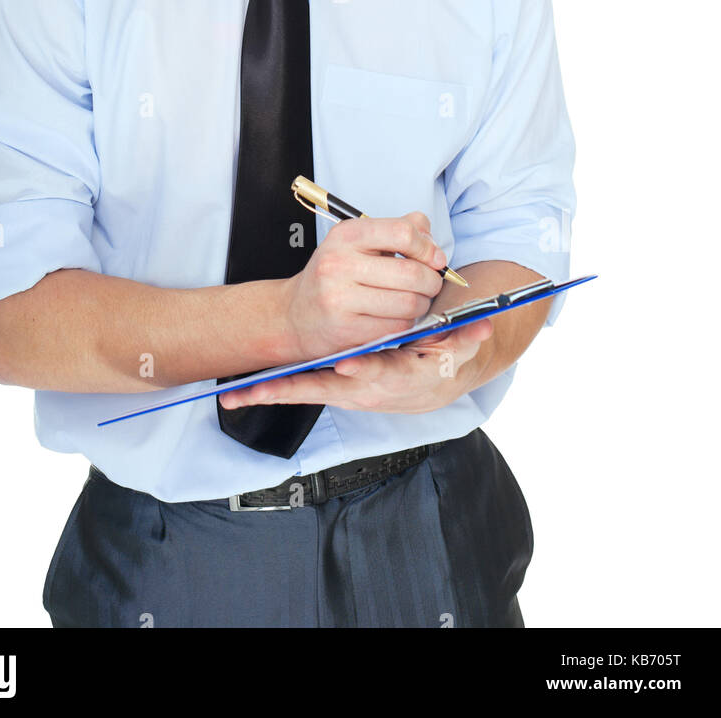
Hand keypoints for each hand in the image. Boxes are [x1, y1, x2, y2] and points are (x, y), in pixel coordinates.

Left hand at [219, 318, 492, 414]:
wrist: (431, 383)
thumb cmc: (443, 358)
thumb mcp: (459, 347)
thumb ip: (469, 335)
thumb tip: (484, 325)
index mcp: (398, 379)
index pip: (381, 375)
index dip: (365, 370)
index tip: (349, 363)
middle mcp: (367, 390)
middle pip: (328, 391)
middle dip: (296, 391)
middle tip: (265, 389)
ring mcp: (345, 390)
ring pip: (304, 392)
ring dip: (270, 394)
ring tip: (237, 395)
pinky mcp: (331, 386)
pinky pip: (296, 388)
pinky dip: (267, 391)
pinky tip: (237, 395)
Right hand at [279, 210, 445, 361]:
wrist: (294, 315)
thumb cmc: (334, 276)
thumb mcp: (357, 243)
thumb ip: (395, 231)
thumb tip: (428, 232)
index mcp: (346, 235)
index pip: (402, 233)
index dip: (428, 247)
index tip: (435, 259)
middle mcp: (339, 263)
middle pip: (411, 272)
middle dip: (432, 281)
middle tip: (431, 284)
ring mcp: (340, 298)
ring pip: (409, 302)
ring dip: (422, 304)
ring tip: (414, 301)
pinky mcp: (346, 329)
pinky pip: (396, 326)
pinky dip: (406, 322)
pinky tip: (396, 316)